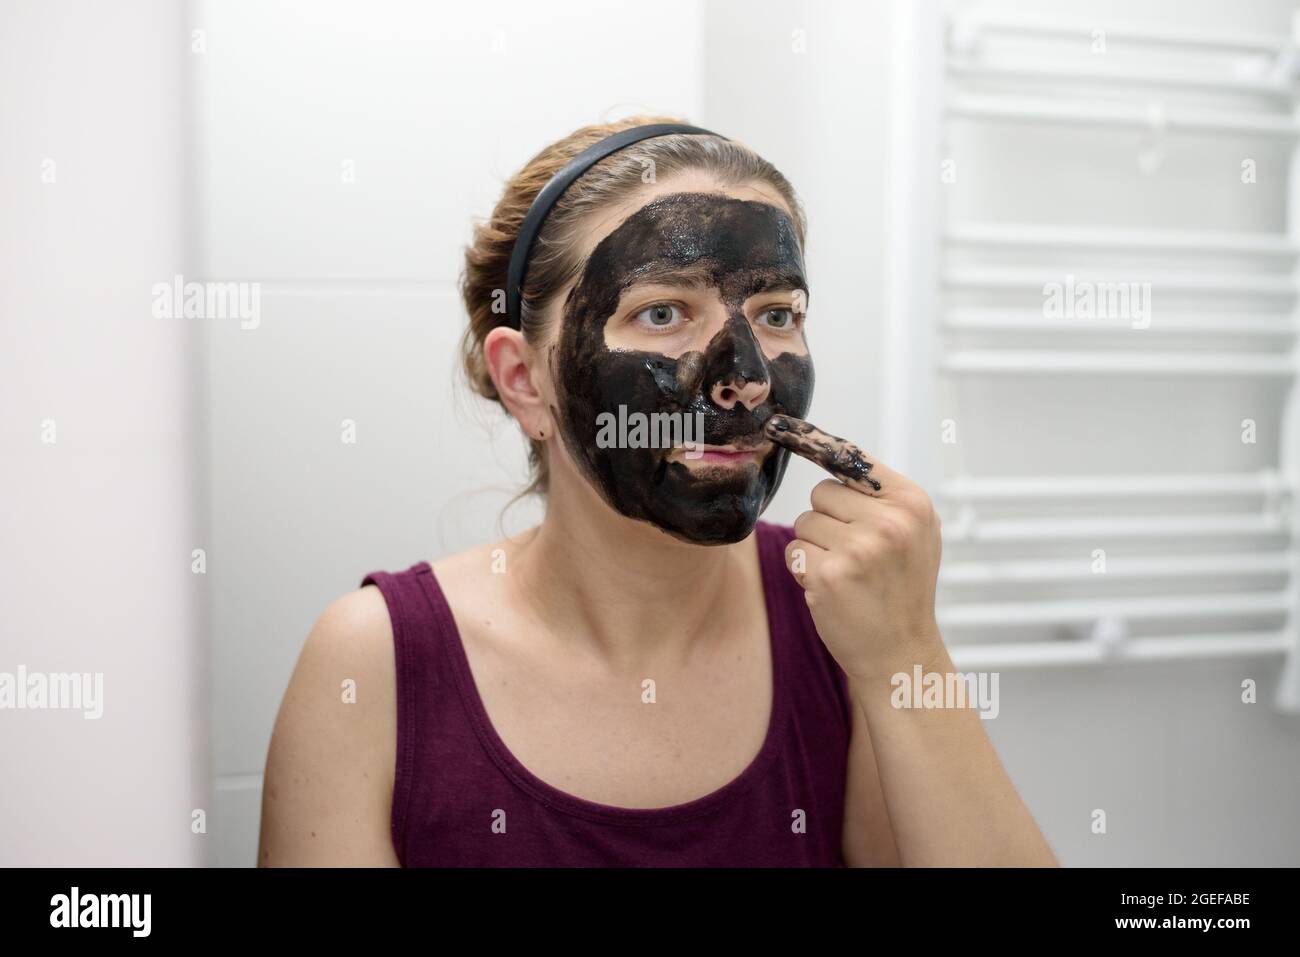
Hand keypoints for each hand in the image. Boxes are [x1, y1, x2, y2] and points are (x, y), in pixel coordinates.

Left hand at [764, 414, 944, 681]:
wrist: (902, 653)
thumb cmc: (900, 591)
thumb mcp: (913, 535)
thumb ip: (880, 497)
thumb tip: (829, 451)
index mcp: (912, 503)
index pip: (853, 459)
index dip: (816, 445)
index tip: (778, 425)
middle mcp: (891, 521)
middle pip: (822, 492)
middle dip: (827, 521)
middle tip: (854, 554)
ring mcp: (861, 547)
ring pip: (804, 523)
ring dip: (814, 548)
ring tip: (846, 574)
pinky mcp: (831, 574)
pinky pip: (795, 551)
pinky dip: (804, 570)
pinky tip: (832, 590)